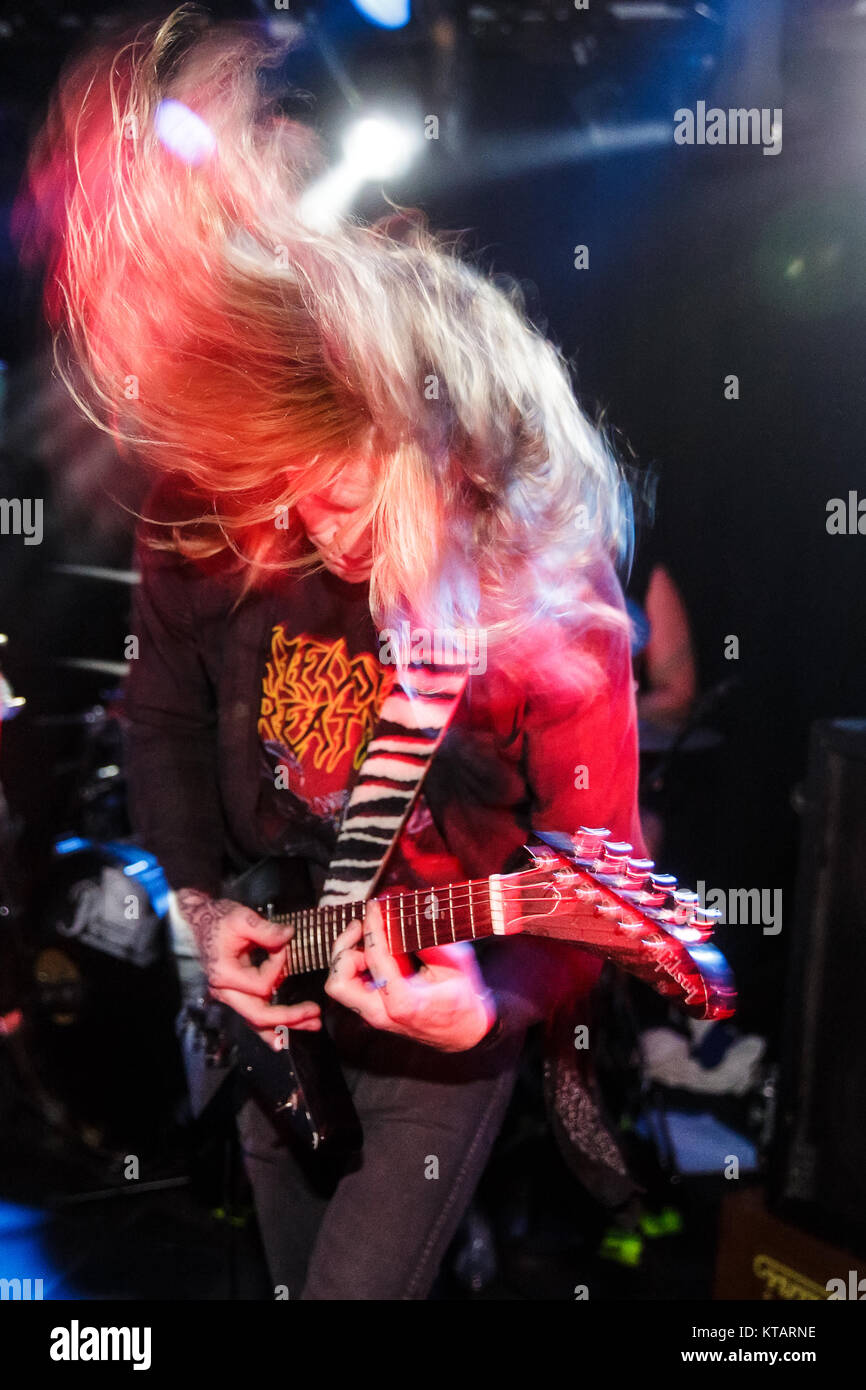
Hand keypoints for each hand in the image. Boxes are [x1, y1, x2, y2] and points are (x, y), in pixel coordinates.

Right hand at [176, 890, 320, 1044]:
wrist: (203, 920)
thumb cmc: (220, 920)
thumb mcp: (242, 918)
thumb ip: (266, 930)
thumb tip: (288, 935)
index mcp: (225, 974)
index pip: (261, 984)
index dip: (278, 967)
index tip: (283, 945)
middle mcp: (225, 991)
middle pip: (259, 1015)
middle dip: (289, 1017)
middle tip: (314, 1014)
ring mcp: (230, 995)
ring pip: (258, 1021)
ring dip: (285, 1025)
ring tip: (311, 1024)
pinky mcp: (238, 994)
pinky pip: (254, 1015)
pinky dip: (270, 1026)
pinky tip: (284, 1035)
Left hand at [324, 899, 495, 1051]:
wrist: (463, 1034)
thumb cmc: (462, 1001)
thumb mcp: (455, 965)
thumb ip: (430, 942)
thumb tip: (411, 915)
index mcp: (403, 1002)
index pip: (375, 958)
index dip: (373, 926)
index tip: (374, 907)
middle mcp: (382, 1013)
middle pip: (338, 981)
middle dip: (344, 949)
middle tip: (361, 928)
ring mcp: (374, 1015)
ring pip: (338, 985)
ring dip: (347, 957)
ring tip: (366, 939)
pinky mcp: (372, 1011)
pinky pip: (350, 986)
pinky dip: (353, 964)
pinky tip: (371, 951)